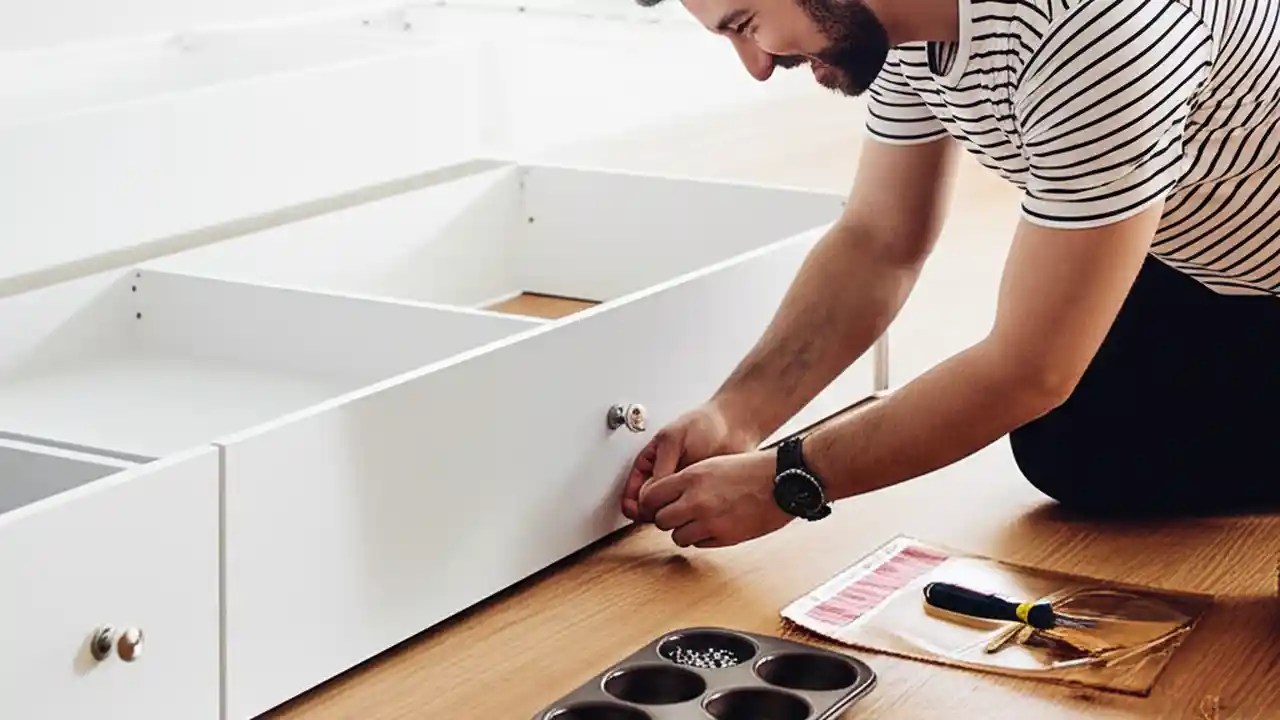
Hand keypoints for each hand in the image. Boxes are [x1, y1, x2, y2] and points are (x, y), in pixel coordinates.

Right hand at [621, 402, 759, 521]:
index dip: (632, 502)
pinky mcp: (697, 494)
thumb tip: (650, 494)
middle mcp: (663, 476)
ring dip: (668, 515)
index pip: (634, 488)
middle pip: (648, 503)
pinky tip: (689, 513)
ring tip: (674, 514)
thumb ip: (661, 467)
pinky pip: (686, 510)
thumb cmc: (702, 425)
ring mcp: (680, 486)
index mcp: (651, 462)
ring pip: (666, 509)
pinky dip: (686, 514)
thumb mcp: (673, 441)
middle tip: (658, 516)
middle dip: (649, 513)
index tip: (636, 512)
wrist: (732, 427)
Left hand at [636, 449, 793, 547]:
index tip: (653, 505)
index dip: (650, 503)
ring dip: (684, 531)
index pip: (651, 496)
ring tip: (698, 521)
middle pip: (660, 520)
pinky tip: (714, 526)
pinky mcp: (725, 537)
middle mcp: (696, 500)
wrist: (783, 481)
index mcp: (691, 478)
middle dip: (666, 518)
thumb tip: (666, 494)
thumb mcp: (712, 465)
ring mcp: (710, 521)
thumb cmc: (752, 470)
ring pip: (677, 537)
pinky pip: (699, 544)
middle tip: (676, 514)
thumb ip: (687, 480)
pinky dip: (702, 538)